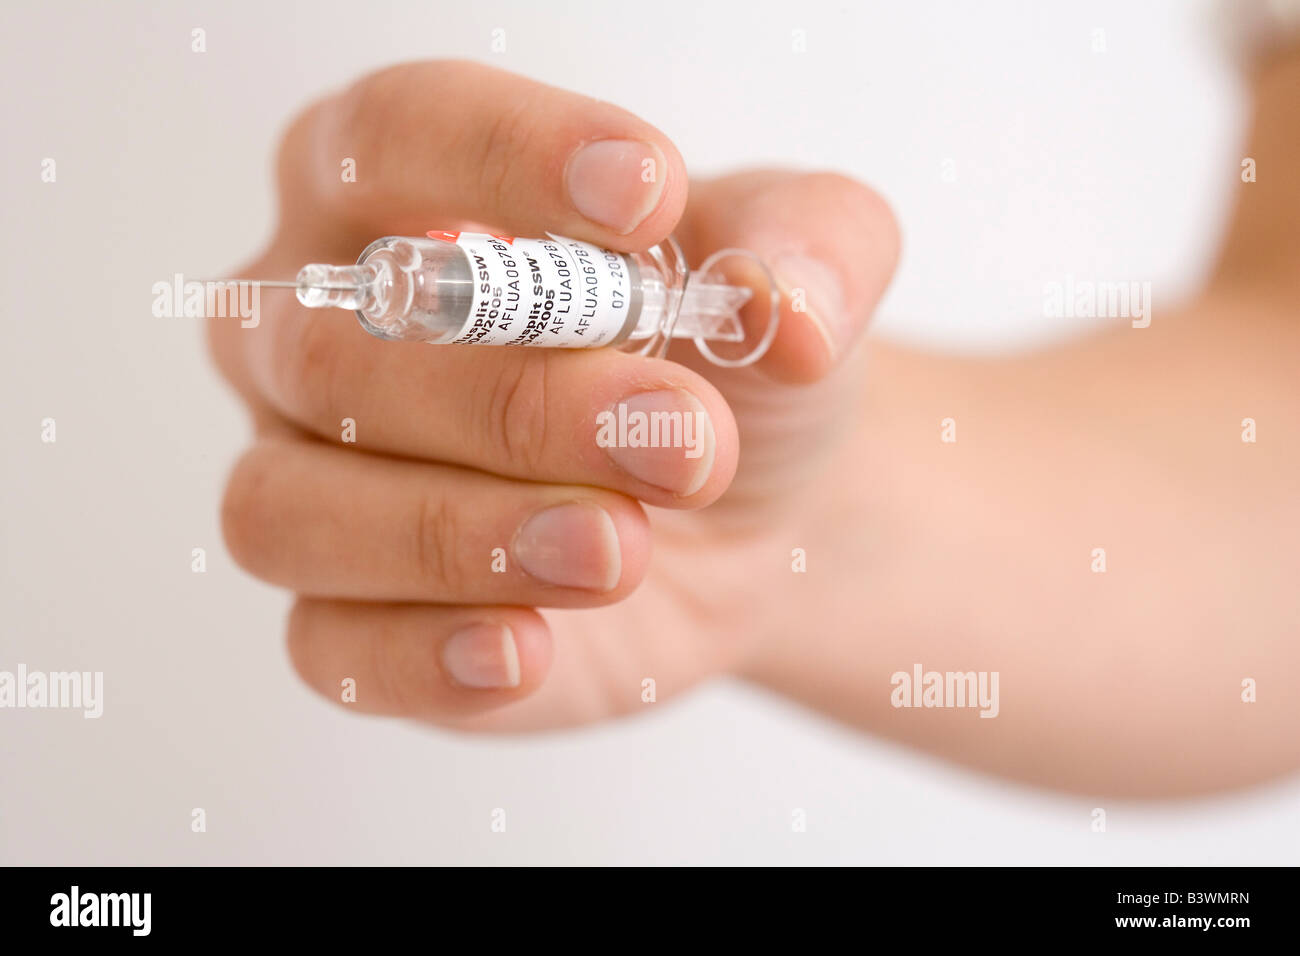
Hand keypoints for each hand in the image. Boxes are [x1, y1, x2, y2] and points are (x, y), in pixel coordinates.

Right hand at [209, 60, 899, 729]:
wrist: (746, 515)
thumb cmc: (730, 361)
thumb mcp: (802, 273)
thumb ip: (810, 248)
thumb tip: (780, 307)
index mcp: (393, 193)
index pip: (396, 133)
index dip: (505, 158)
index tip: (648, 196)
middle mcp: (316, 333)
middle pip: (334, 350)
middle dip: (513, 400)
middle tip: (679, 433)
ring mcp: (313, 481)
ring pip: (290, 509)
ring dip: (459, 534)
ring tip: (620, 548)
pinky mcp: (347, 618)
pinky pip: (327, 648)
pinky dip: (423, 658)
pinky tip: (528, 652)